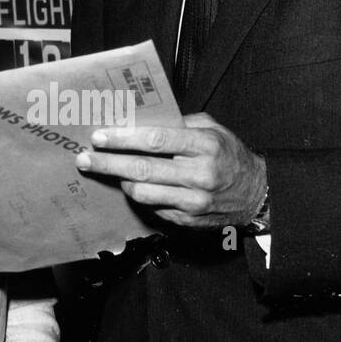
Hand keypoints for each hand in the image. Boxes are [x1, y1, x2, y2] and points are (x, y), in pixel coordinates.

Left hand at [76, 112, 266, 229]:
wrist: (256, 194)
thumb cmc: (229, 156)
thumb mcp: (213, 129)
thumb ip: (181, 124)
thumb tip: (141, 120)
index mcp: (205, 145)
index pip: (156, 140)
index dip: (123, 138)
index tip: (99, 136)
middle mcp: (199, 175)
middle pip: (143, 169)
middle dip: (108, 163)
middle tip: (84, 158)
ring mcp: (193, 202)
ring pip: (143, 193)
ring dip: (120, 182)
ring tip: (109, 173)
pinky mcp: (188, 221)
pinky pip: (153, 209)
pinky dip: (139, 197)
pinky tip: (131, 187)